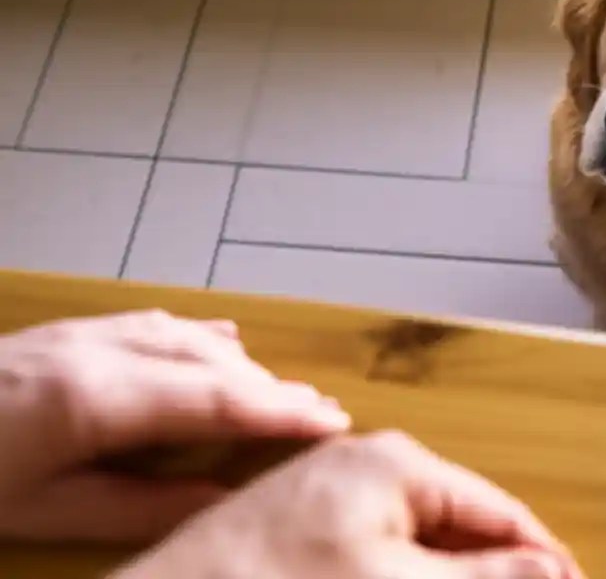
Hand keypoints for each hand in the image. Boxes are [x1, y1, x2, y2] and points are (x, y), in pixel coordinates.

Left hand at [0, 310, 349, 540]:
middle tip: (325, 413)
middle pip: (211, 361)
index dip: (280, 410)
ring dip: (241, 363)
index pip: (215, 398)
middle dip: (274, 387)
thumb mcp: (44, 513)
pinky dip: (197, 336)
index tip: (332, 422)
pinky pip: (151, 322)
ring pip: (186, 335)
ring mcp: (80, 333)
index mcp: (95, 399)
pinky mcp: (63, 330)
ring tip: (280, 391)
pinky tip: (219, 340)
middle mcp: (99, 351)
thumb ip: (139, 505)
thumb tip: (221, 496)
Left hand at [115, 431, 584, 578]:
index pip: (498, 510)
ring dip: (452, 572)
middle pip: (461, 522)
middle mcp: (367, 460)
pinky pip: (378, 548)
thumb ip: (485, 578)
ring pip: (418, 538)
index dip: (542, 556)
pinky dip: (406, 571)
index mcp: (398, 460)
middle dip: (495, 567)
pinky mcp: (300, 525)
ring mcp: (330, 491)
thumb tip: (555, 570)